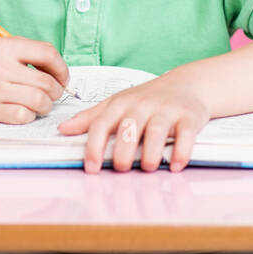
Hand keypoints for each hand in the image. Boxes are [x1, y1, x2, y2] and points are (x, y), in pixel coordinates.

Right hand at [0, 37, 69, 123]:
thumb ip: (27, 52)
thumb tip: (59, 71)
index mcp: (5, 47)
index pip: (48, 54)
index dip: (62, 68)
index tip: (63, 77)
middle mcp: (0, 67)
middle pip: (47, 83)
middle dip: (57, 91)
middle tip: (53, 93)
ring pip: (39, 102)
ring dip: (46, 105)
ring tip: (40, 103)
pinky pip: (23, 117)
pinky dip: (29, 115)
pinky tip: (24, 110)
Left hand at [56, 69, 209, 172]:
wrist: (188, 84)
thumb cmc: (147, 99)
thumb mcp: (117, 103)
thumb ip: (91, 117)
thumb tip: (63, 128)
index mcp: (121, 103)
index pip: (102, 123)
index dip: (94, 146)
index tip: (91, 168)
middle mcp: (143, 105)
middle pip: (129, 127)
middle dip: (122, 151)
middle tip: (120, 169)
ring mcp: (167, 110)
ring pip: (156, 130)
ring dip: (150, 152)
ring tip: (147, 168)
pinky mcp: (190, 116)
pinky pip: (186, 134)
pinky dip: (181, 150)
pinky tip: (175, 165)